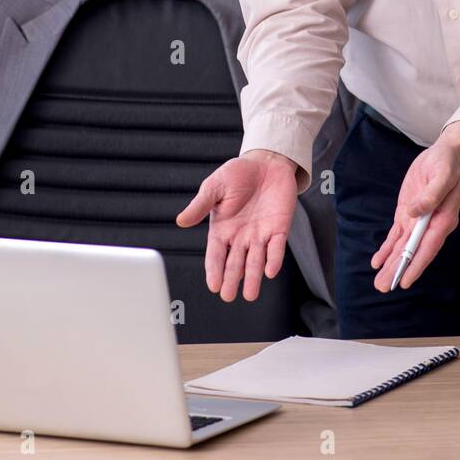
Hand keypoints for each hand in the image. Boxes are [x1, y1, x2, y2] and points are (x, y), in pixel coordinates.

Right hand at [175, 150, 297, 302]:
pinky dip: (274, 259)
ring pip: (256, 261)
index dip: (214, 270)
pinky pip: (276, 247)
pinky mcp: (279, 229)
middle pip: (235, 263)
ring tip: (249, 294)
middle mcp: (240, 237)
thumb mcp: (215, 186)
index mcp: (222, 229)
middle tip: (228, 296)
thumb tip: (180, 221)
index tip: (213, 285)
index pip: (216, 255)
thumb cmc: (238, 174)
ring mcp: (260, 234)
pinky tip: (270, 271)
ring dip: (253, 277)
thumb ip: (200, 205)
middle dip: (231, 279)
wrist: (266, 163)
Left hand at [370, 121, 459, 291]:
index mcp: (443, 218)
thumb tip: (415, 211)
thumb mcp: (443, 174)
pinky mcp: (408, 214)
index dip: (416, 264)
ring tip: (379, 281)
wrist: (445, 155)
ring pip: (404, 247)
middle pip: (413, 252)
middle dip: (399, 269)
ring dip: (392, 264)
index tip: (405, 280)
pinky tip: (378, 261)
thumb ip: (432, 194)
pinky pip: (397, 235)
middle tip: (384, 287)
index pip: (428, 246)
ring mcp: (419, 221)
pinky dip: (388, 248)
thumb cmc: (447, 164)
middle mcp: (431, 224)